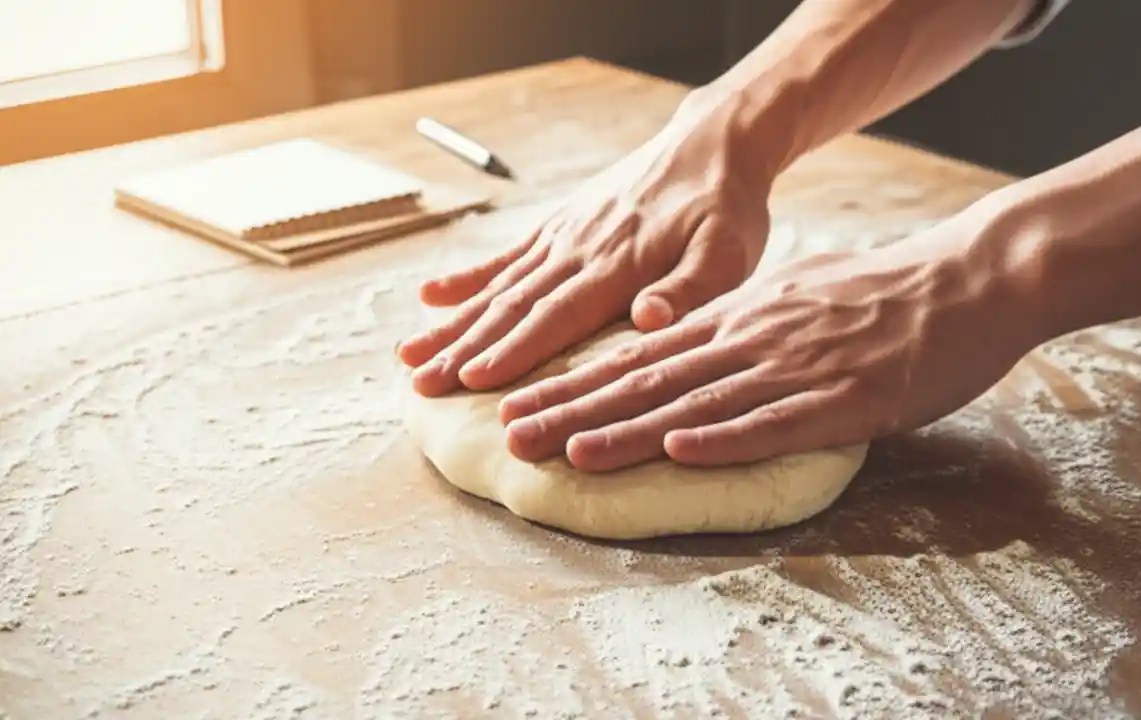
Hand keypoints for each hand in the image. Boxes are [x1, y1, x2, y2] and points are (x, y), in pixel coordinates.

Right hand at [398, 97, 774, 395]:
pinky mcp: (558, 226)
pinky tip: (429, 295)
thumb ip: (690, 288)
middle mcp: (578, 251)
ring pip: (499, 287)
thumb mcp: (728, 252)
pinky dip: (467, 277)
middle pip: (513, 307)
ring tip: (408, 354)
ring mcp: (562, 237)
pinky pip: (506, 256)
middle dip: (464, 348)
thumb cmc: (726, 208)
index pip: (557, 316)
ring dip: (453, 322)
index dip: (514, 350)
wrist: (710, 144)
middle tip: (421, 384)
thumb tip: (648, 320)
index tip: (470, 380)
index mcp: (618, 267)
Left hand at [497, 222, 1041, 470]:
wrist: (967, 278)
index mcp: (737, 316)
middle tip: (513, 437)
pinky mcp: (842, 399)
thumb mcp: (796, 293)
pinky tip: (678, 450)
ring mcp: (794, 368)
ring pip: (696, 403)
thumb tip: (696, 341)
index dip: (575, 382)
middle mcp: (750, 338)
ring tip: (568, 451)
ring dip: (628, 430)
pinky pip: (774, 422)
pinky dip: (722, 437)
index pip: (639, 355)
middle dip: (574, 409)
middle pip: (647, 379)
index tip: (521, 403)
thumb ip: (743, 322)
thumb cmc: (883, 291)